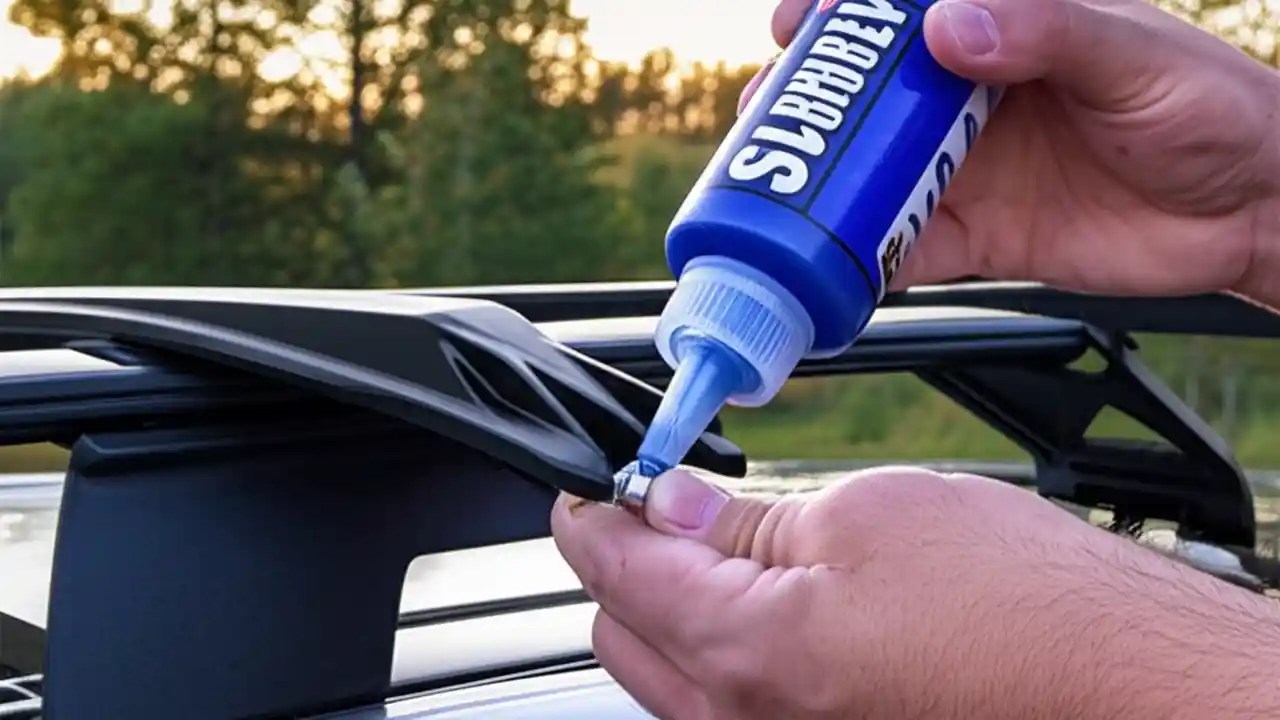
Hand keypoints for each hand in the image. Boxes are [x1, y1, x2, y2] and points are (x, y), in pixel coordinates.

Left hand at [552, 468, 1279, 718]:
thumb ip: (744, 517)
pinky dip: (728, 646)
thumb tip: (670, 500)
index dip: (594, 506)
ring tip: (736, 543)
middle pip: (623, 629)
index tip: (595, 477)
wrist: (1133, 695)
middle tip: (672, 498)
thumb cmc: (1031, 615)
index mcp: (741, 652)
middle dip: (628, 557)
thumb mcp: (871, 514)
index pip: (609, 567)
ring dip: (678, 604)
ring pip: (672, 674)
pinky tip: (782, 601)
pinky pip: (730, 705)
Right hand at [747, 0, 1279, 304]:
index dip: (840, 13)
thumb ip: (1046, 31)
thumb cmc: (1208, 109)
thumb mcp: (1131, 55)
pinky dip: (862, 259)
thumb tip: (946, 25)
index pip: (902, 11)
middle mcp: (970, 98)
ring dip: (818, 181)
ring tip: (776, 190)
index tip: (796, 24)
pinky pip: (903, 247)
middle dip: (807, 103)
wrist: (1248, 214)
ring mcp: (966, 168)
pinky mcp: (977, 236)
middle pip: (866, 96)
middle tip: (767, 114)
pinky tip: (830, 262)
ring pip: (870, 171)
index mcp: (1004, 29)